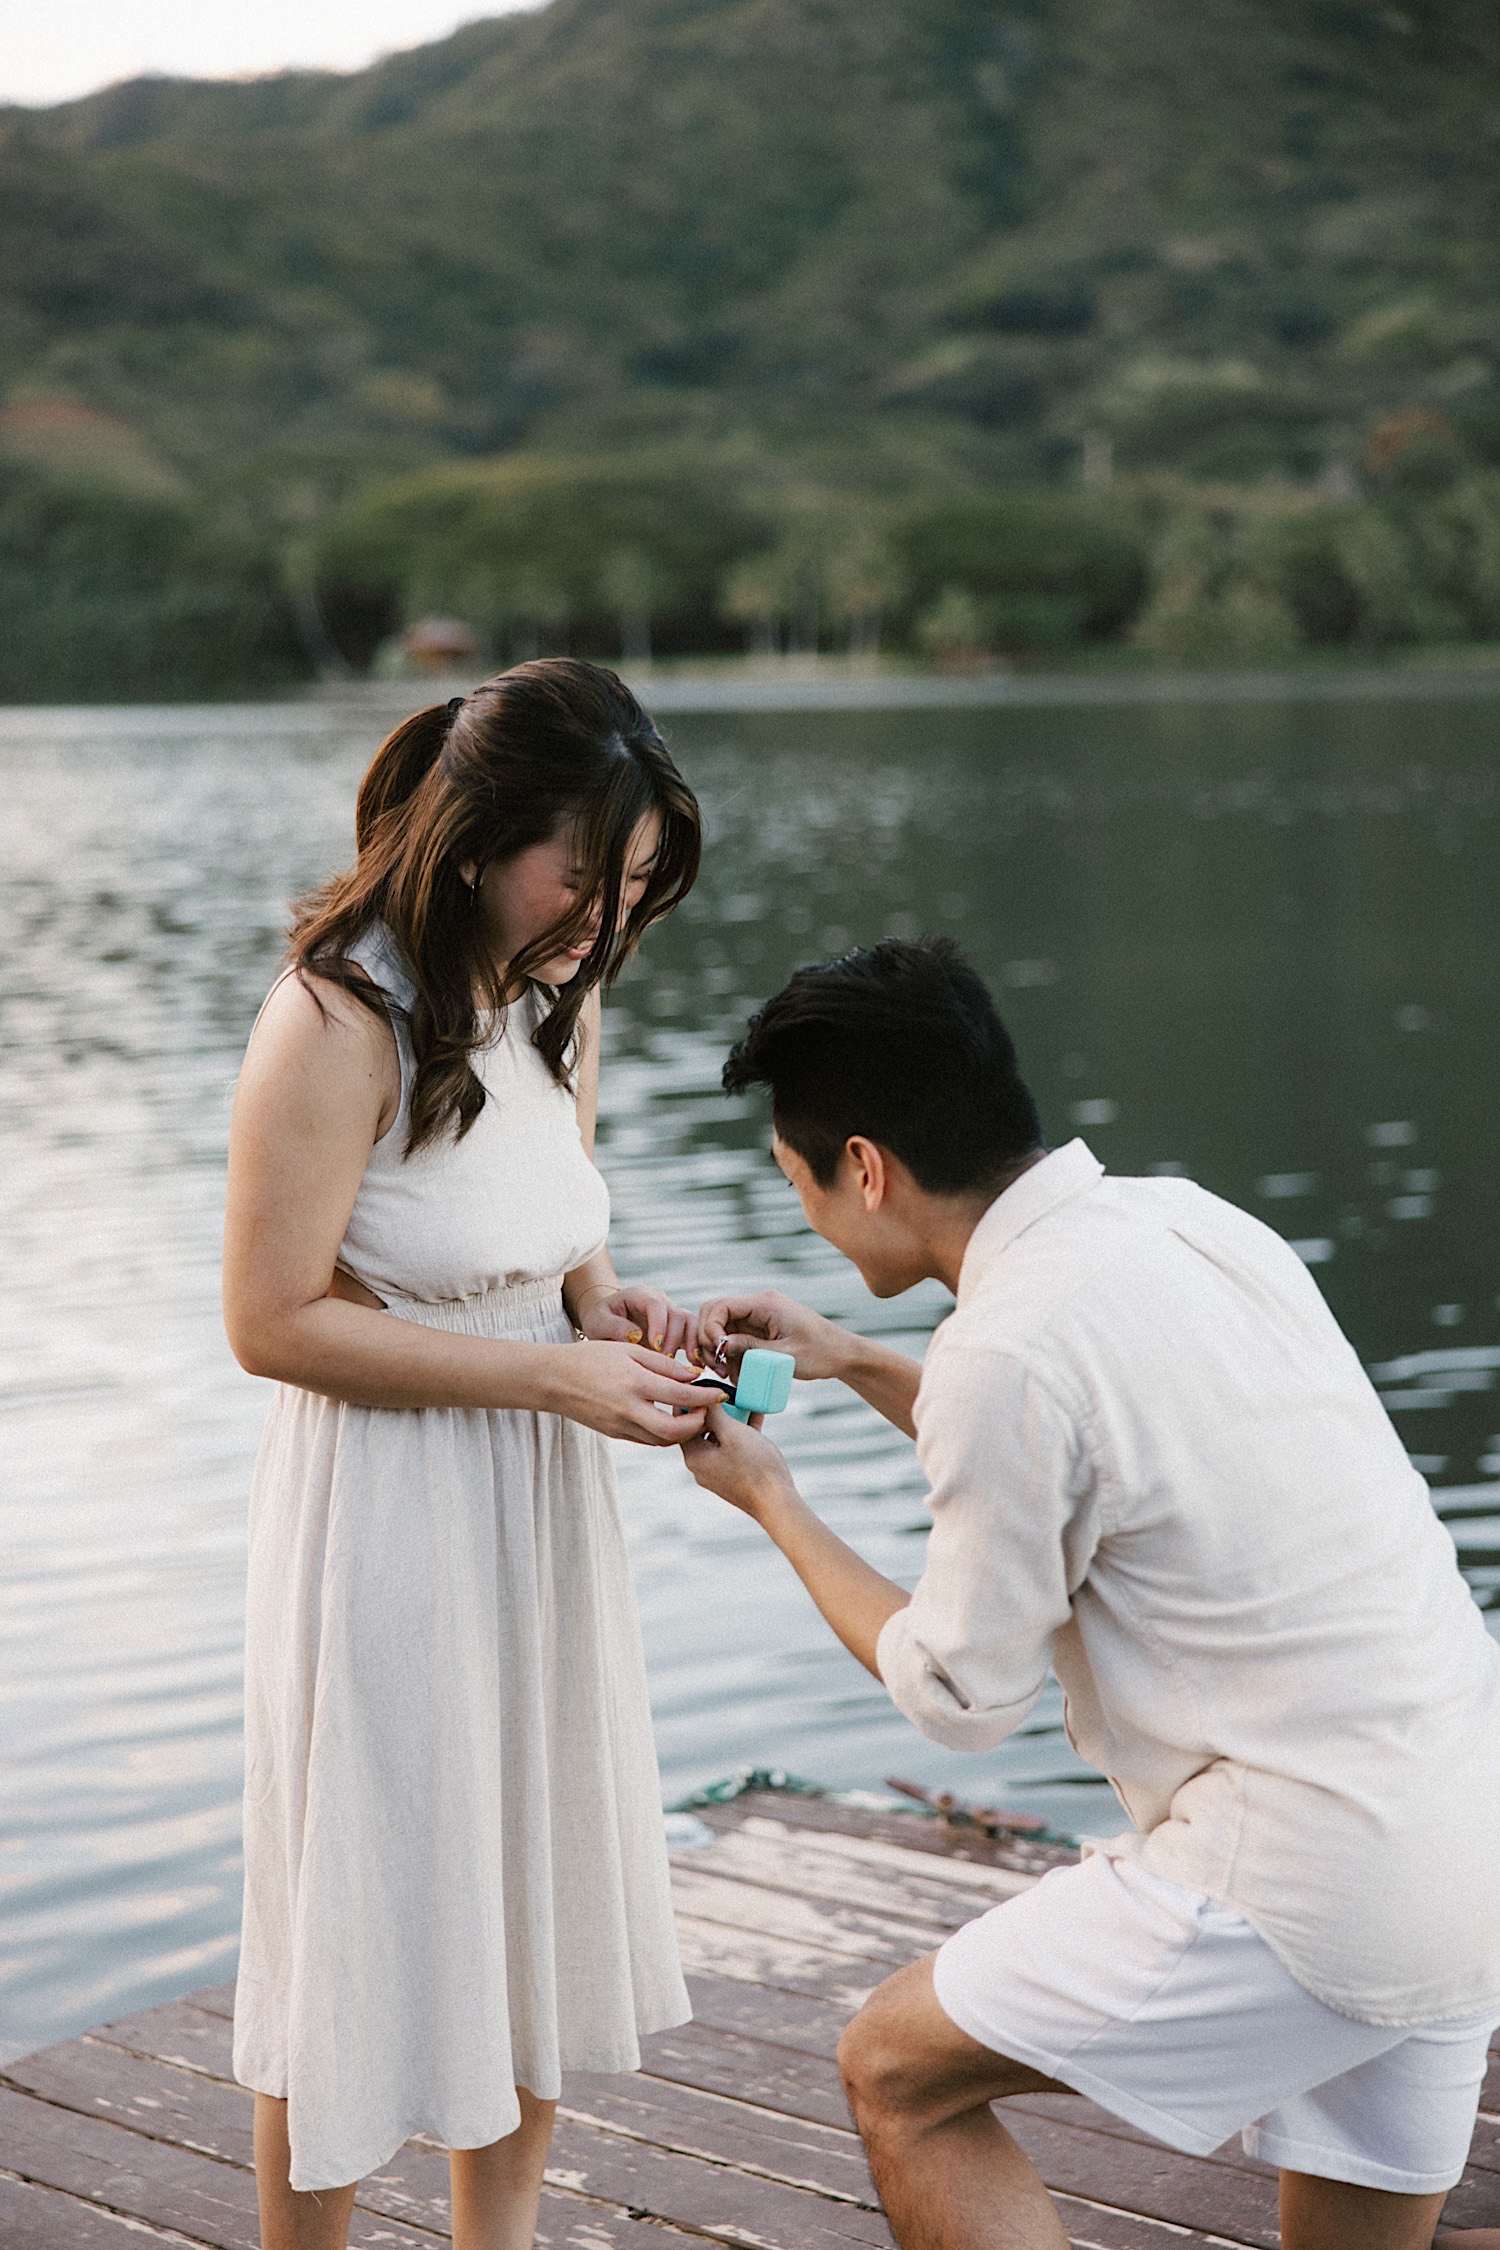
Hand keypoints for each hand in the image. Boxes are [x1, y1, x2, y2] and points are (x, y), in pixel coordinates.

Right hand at [549, 1339, 707, 1445]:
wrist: (555, 1379)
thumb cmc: (592, 1358)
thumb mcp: (629, 1350)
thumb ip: (663, 1365)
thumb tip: (693, 1375)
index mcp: (633, 1382)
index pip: (680, 1394)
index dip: (706, 1396)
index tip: (721, 1393)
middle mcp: (627, 1408)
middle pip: (674, 1429)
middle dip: (698, 1423)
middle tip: (707, 1410)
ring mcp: (620, 1426)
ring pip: (662, 1440)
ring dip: (682, 1431)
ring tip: (692, 1414)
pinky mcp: (615, 1435)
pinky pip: (648, 1440)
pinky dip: (665, 1433)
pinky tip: (670, 1419)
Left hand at [575, 1283, 694, 1358]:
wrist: (606, 1324)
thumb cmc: (601, 1321)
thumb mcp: (597, 1322)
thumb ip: (613, 1327)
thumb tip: (636, 1336)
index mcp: (639, 1295)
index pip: (656, 1304)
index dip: (659, 1325)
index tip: (655, 1346)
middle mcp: (660, 1301)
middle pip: (677, 1314)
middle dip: (672, 1341)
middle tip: (664, 1363)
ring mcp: (671, 1313)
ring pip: (691, 1323)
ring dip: (690, 1345)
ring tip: (686, 1368)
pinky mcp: (678, 1328)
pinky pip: (694, 1334)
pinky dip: (697, 1349)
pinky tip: (695, 1367)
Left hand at [679, 1401, 796, 1517]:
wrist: (777, 1503)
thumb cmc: (755, 1467)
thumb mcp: (733, 1433)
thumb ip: (714, 1413)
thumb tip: (700, 1396)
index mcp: (694, 1457)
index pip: (681, 1422)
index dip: (691, 1400)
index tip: (703, 1383)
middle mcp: (701, 1466)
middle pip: (700, 1429)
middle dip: (714, 1408)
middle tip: (724, 1390)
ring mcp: (717, 1471)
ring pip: (719, 1436)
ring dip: (730, 1417)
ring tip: (741, 1398)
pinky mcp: (734, 1474)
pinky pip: (733, 1447)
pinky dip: (742, 1431)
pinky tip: (755, 1412)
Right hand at [696, 1289, 852, 1382]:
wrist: (843, 1354)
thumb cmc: (821, 1353)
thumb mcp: (785, 1355)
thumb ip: (751, 1348)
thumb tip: (720, 1346)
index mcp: (765, 1303)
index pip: (720, 1306)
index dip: (710, 1329)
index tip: (718, 1354)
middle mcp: (759, 1305)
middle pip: (715, 1313)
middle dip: (709, 1339)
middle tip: (718, 1367)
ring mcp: (758, 1317)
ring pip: (722, 1328)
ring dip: (718, 1350)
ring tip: (727, 1374)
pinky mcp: (760, 1330)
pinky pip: (735, 1338)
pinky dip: (731, 1356)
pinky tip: (738, 1374)